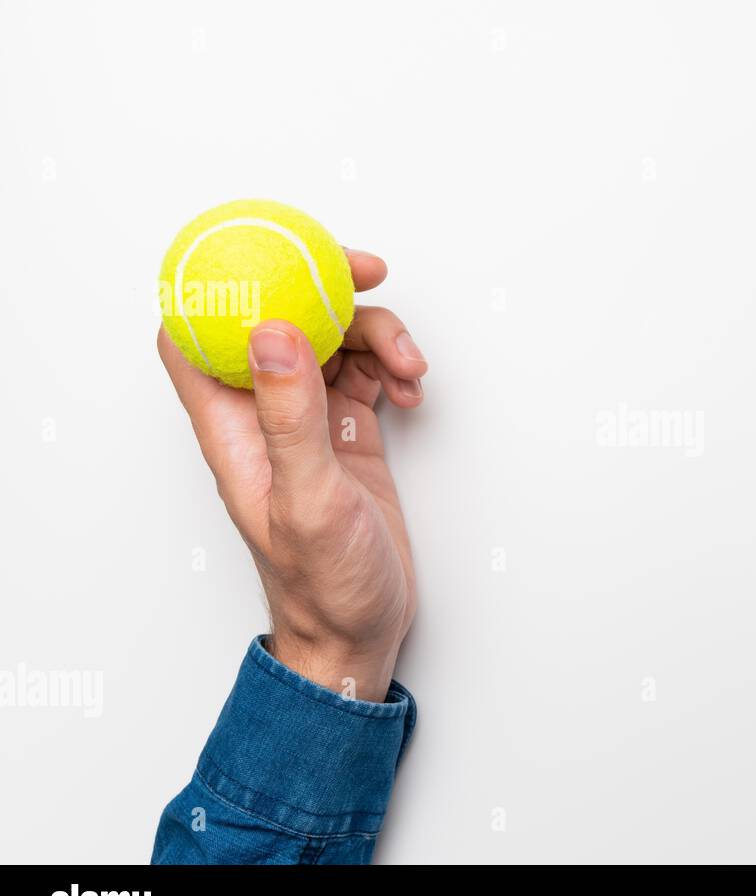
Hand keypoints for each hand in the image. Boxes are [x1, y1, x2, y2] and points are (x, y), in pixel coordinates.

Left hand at [158, 250, 426, 700]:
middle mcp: (265, 416)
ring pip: (332, 342)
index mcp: (232, 426)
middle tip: (365, 273)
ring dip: (374, 336)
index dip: (225, 284)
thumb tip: (273, 331)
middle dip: (323, 288)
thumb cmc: (321, 585)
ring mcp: (309, 423)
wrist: (359, 631)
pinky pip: (366, 374)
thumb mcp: (307, 499)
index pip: (197, 333)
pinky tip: (410, 390)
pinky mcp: (348, 435)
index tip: (276, 256)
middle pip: (281, 319)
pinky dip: (391, 368)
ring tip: (408, 367)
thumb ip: (290, 417)